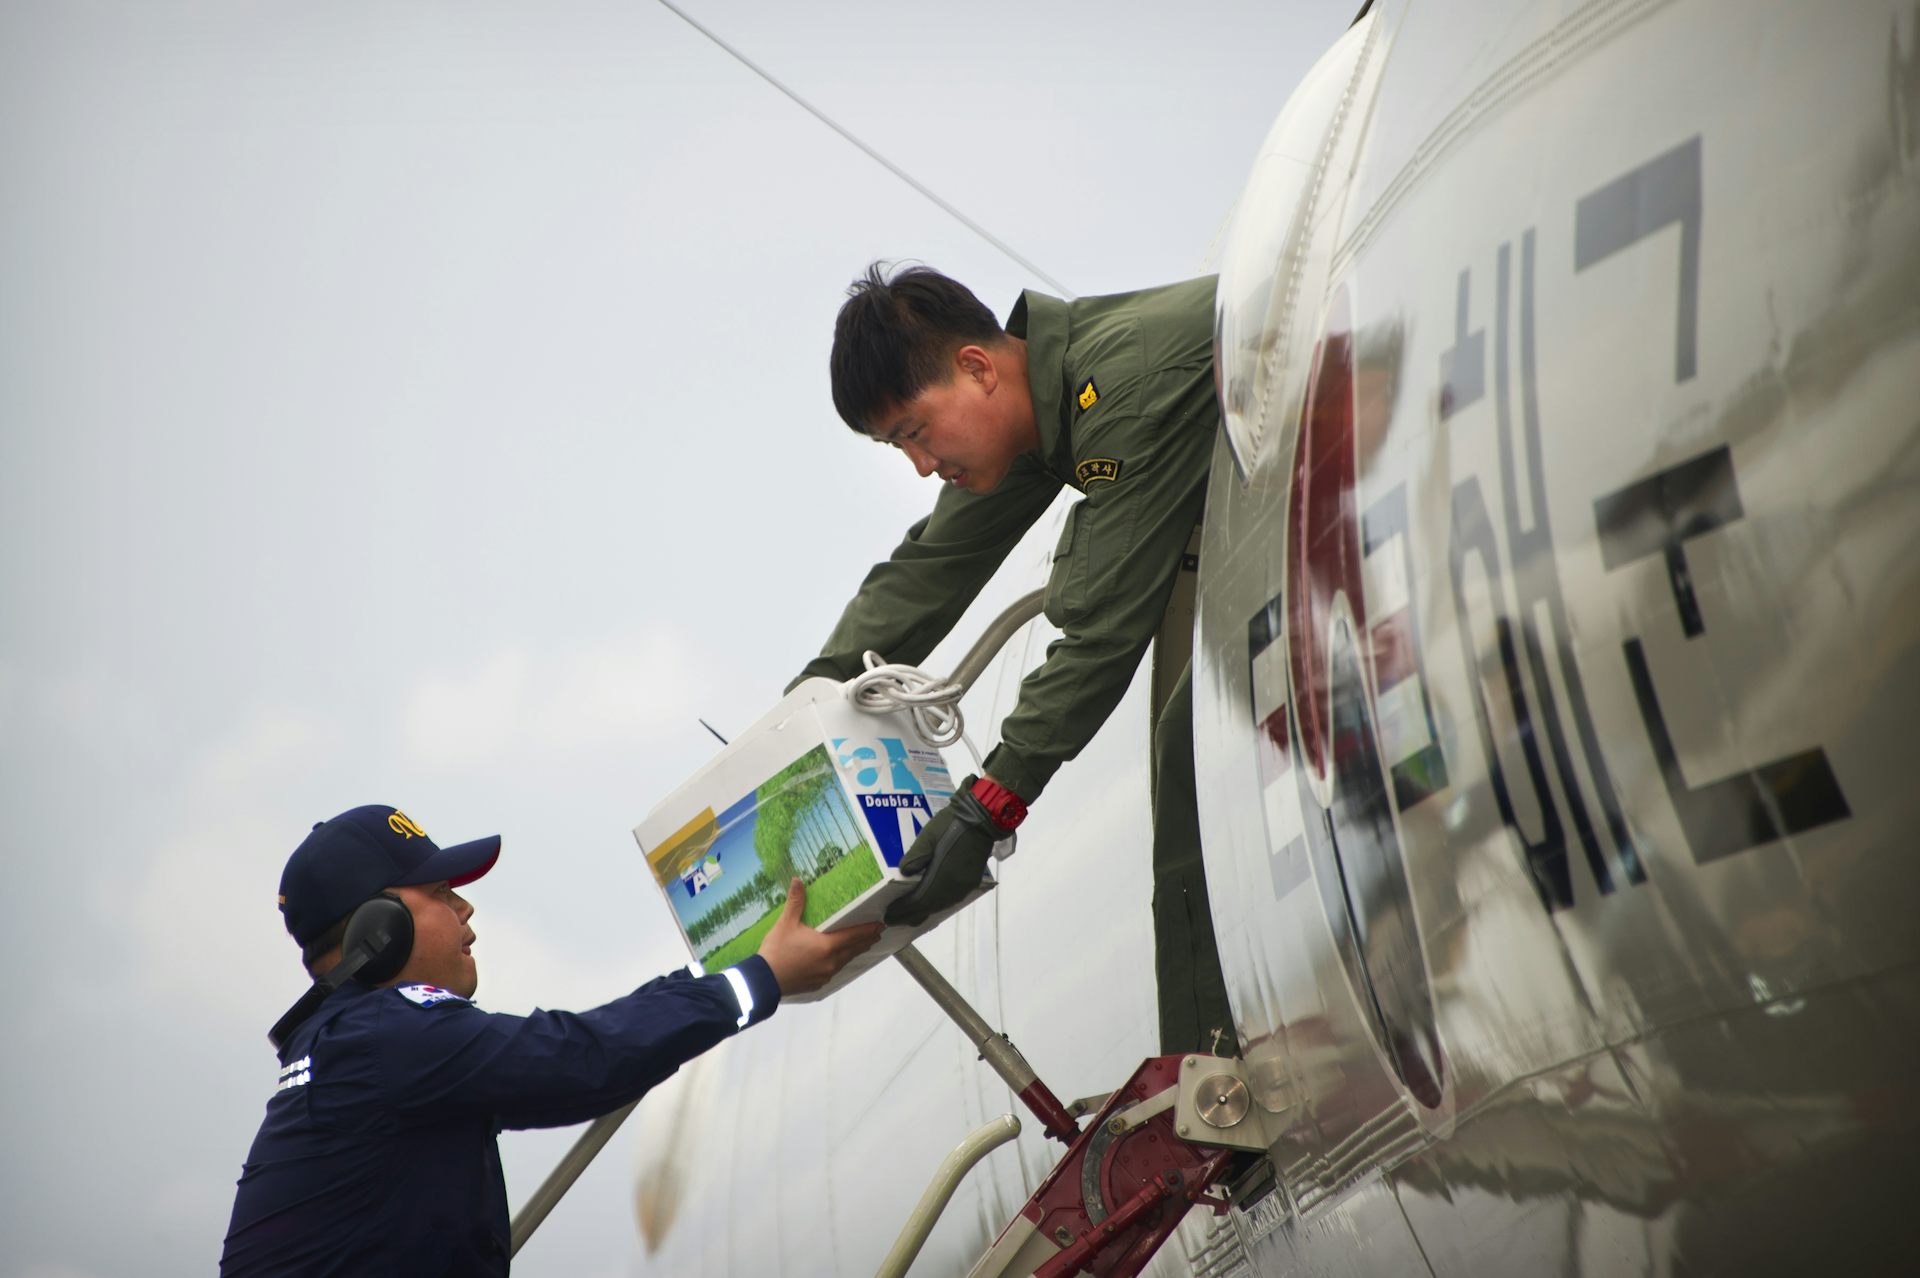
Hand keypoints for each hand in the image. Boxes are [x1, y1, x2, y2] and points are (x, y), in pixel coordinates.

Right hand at [756, 879, 884, 995]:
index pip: (854, 936)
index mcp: (827, 946)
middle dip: (865, 941)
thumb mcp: (786, 923)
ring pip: (845, 961)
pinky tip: (837, 961)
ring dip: (853, 952)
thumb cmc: (776, 952)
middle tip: (876, 934)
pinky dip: (839, 963)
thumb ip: (795, 902)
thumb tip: (797, 881)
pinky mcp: (817, 984)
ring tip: (860, 946)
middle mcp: (830, 962)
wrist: (763, 982)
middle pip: (853, 949)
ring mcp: (825, 975)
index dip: (868, 930)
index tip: (879, 926)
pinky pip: (834, 972)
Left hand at [884, 781, 999, 927]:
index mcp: (943, 876)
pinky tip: (927, 904)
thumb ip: (915, 856)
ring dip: (923, 911)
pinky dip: (935, 905)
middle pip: (929, 907)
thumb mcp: (928, 836)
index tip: (888, 915)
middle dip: (910, 915)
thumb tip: (904, 873)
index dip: (903, 909)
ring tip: (908, 915)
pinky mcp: (970, 882)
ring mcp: (964, 886)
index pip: (918, 900)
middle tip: (893, 919)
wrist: (981, 818)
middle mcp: (954, 887)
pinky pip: (950, 900)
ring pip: (940, 906)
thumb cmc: (952, 824)